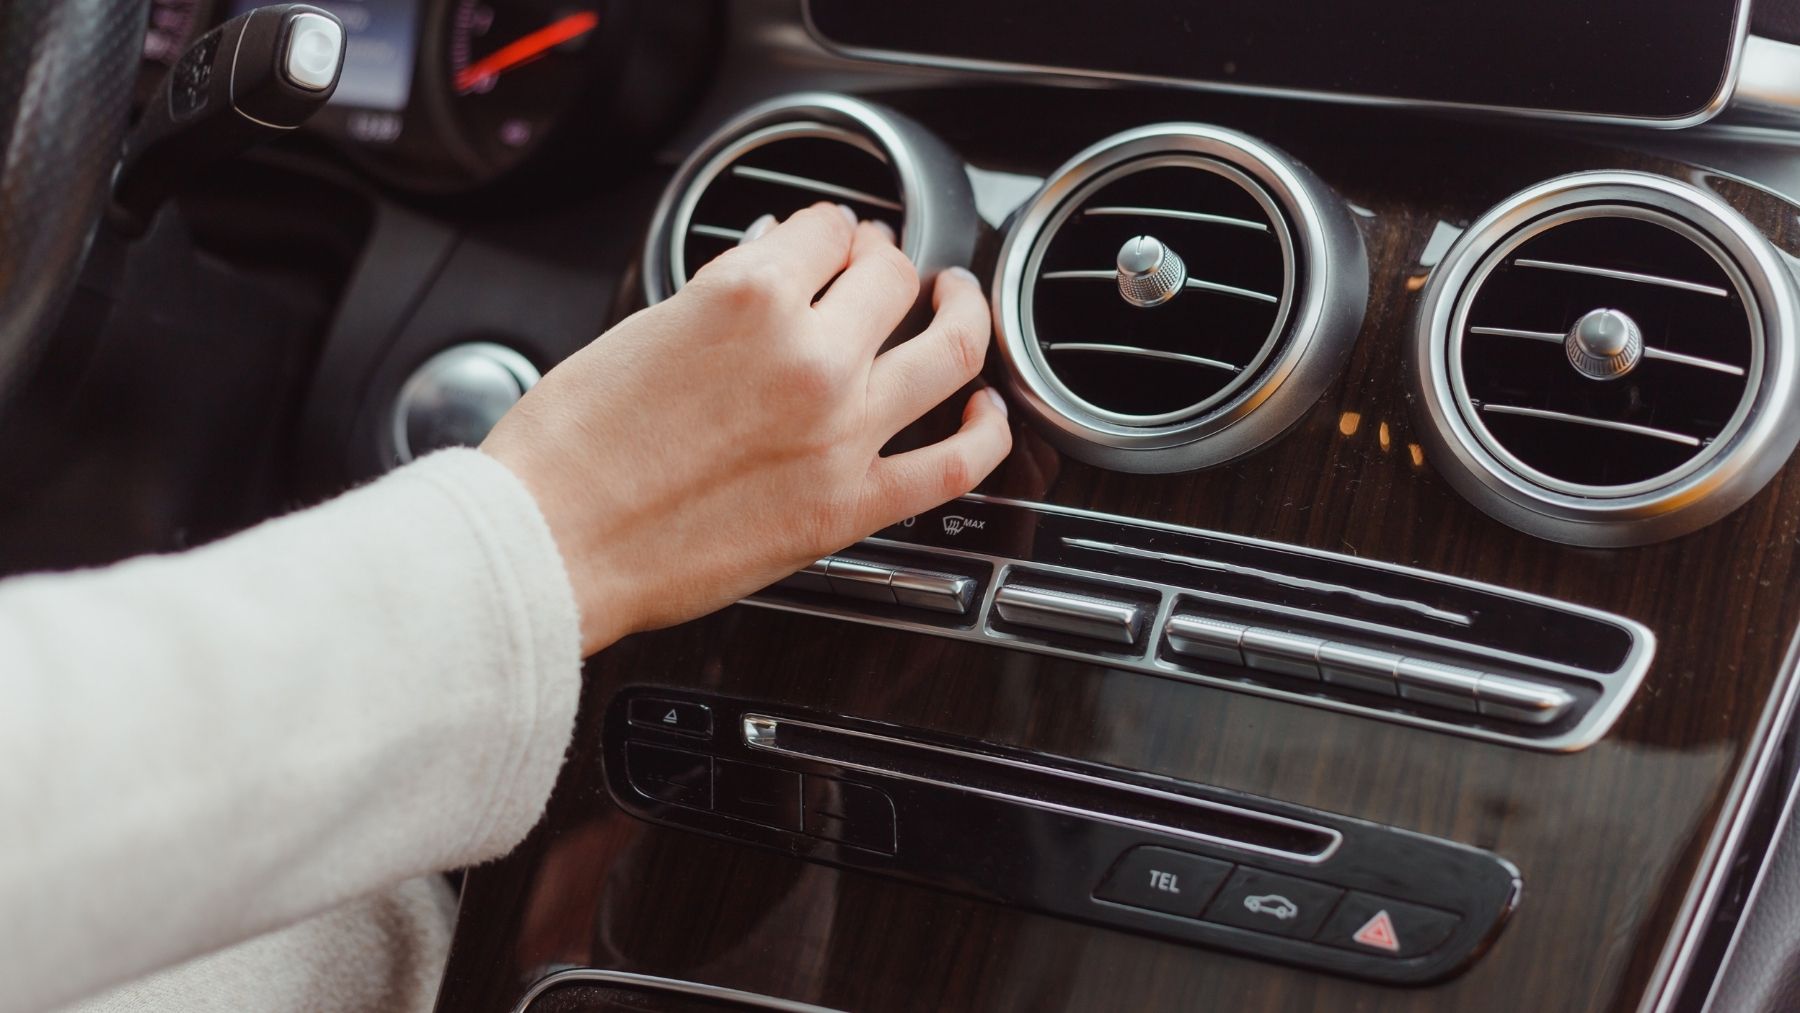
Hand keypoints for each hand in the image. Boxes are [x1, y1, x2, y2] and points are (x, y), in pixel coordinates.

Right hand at [482, 202, 1011, 654]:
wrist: (551, 543)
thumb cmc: (570, 448)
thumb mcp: (643, 326)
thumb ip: (723, 295)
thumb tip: (769, 273)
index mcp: (748, 295)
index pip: (826, 228)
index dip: (829, 228)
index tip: (827, 240)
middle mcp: (810, 355)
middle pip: (892, 275)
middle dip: (884, 261)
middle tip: (877, 269)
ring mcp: (842, 431)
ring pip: (949, 347)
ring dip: (962, 313)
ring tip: (954, 305)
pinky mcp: (850, 506)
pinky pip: (957, 464)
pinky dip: (988, 432)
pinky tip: (986, 411)